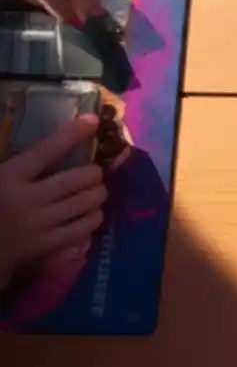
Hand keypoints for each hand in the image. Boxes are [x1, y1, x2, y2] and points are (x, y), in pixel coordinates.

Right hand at [0, 115, 105, 290]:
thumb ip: (16, 163)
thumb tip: (42, 150)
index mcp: (8, 178)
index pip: (45, 151)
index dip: (71, 134)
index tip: (93, 120)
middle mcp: (27, 199)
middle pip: (78, 179)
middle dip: (94, 173)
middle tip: (94, 172)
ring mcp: (39, 224)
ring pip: (86, 203)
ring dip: (97, 195)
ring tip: (95, 192)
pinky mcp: (46, 245)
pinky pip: (83, 229)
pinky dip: (92, 219)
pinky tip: (90, 215)